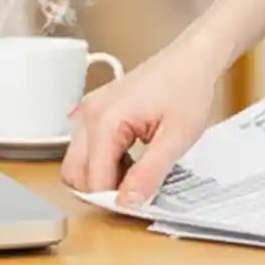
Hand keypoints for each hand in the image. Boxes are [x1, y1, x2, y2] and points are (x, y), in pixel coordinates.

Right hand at [60, 31, 224, 207]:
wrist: (191, 59)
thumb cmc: (187, 89)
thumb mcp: (176, 138)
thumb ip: (149, 173)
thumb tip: (128, 202)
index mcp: (104, 120)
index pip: (94, 179)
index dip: (113, 199)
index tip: (138, 205)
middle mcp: (88, 114)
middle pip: (73, 173)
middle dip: (100, 189)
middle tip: (135, 192)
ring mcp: (88, 110)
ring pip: (77, 162)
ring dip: (101, 175)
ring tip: (138, 171)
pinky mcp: (94, 111)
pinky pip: (86, 148)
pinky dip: (103, 162)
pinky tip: (131, 158)